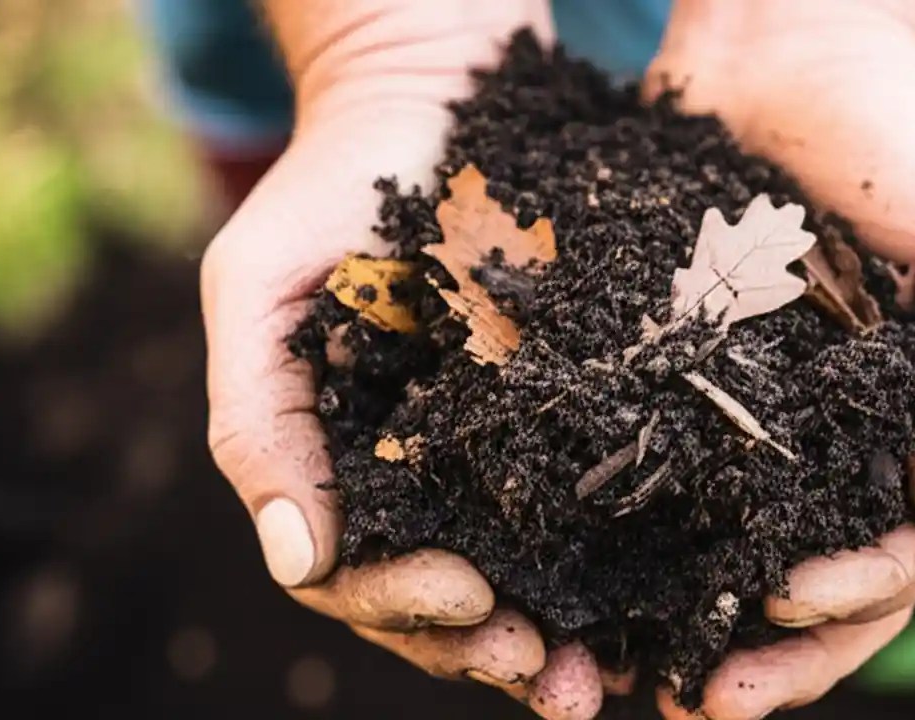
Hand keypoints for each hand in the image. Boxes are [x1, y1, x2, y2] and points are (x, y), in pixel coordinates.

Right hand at [200, 2, 603, 716]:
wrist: (426, 96)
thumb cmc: (330, 189)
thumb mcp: (260, 291)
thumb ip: (258, 419)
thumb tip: (297, 560)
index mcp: (341, 466)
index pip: (358, 575)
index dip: (407, 604)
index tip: (469, 599)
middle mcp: (419, 477)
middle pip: (443, 599)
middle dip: (490, 645)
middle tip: (553, 682)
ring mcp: (493, 451)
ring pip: (520, 572)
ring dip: (556, 635)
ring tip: (602, 679)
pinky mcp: (564, 410)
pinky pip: (584, 500)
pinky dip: (614, 563)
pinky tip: (657, 599)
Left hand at [646, 1, 914, 716]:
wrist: (785, 52)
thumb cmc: (903, 144)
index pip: (908, 555)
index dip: (855, 598)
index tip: (781, 607)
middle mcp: (838, 450)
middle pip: (820, 586)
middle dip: (774, 653)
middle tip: (703, 702)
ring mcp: (758, 427)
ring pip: (735, 557)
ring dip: (696, 626)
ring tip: (644, 683)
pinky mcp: (678, 386)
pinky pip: (660, 484)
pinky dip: (636, 546)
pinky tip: (588, 583)